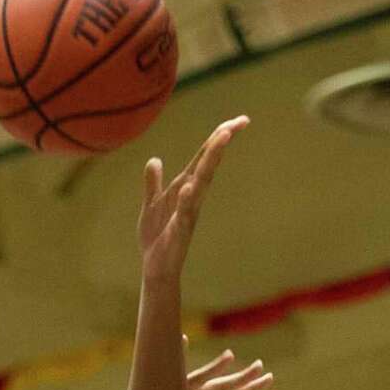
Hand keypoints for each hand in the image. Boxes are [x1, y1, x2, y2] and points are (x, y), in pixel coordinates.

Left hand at [140, 116, 247, 283]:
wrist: (155, 269)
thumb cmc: (157, 238)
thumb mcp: (151, 204)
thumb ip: (153, 183)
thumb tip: (154, 159)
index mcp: (184, 187)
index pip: (203, 157)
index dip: (218, 138)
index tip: (239, 121)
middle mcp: (191, 196)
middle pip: (207, 164)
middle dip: (220, 143)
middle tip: (236, 124)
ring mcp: (188, 212)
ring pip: (201, 183)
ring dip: (210, 162)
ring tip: (220, 141)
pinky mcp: (180, 230)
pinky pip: (184, 212)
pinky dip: (186, 199)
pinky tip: (188, 187)